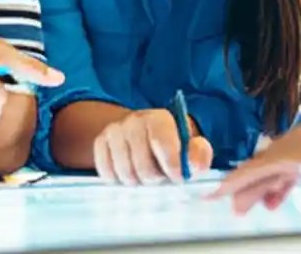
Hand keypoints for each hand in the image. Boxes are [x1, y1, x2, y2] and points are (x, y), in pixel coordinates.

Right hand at [93, 109, 212, 184]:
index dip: (171, 164)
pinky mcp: (100, 143)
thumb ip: (199, 155)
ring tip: (146, 177)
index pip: (161, 141)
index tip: (177, 178)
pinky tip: (130, 176)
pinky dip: (119, 180)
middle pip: (141, 164)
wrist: (146, 136)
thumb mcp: (191, 147)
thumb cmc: (173, 145)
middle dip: (155, 179)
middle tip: (161, 179)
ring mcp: (114, 131)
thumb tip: (194, 165)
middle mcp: (134, 120)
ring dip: (137, 182)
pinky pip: (106, 172)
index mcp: (159, 118)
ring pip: (124, 172)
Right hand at [209, 116, 300, 221]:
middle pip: (271, 156)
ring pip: (282, 155)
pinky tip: (280, 195)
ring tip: (250, 208)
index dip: (244, 177)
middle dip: (248, 182)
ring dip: (265, 179)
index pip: (274, 160)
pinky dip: (282, 173)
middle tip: (230, 208)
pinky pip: (296, 154)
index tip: (218, 192)